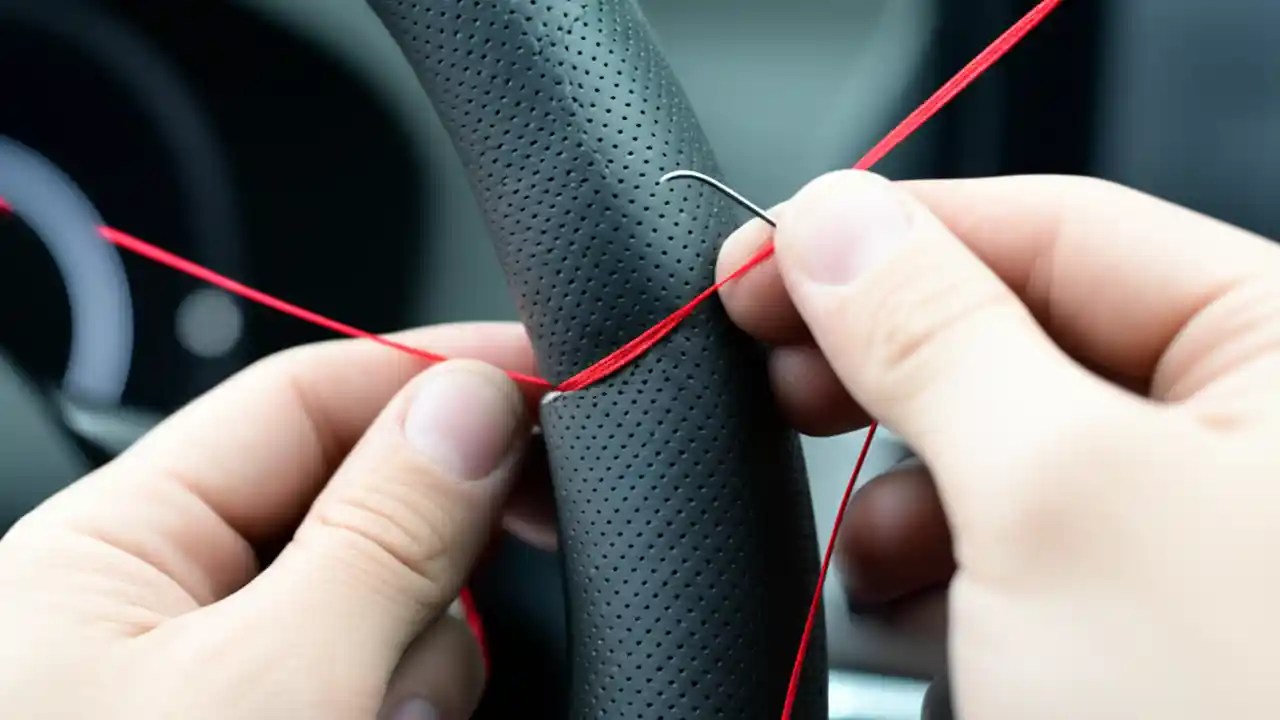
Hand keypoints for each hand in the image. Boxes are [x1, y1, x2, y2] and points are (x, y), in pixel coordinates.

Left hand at [0, 323, 540, 719]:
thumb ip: (380, 538)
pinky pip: (390, 682)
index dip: (428, 370)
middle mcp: (169, 614)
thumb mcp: (268, 684)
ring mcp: (235, 686)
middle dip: (435, 542)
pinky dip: (416, 708)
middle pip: (357, 502)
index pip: (297, 399)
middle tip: (526, 549)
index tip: (547, 372)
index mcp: (113, 551)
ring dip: (423, 661)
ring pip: (391, 608)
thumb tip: (473, 406)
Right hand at [719, 171, 1279, 718]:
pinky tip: (904, 611)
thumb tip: (830, 222)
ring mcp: (1181, 538)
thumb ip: (933, 332)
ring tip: (865, 551)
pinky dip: (931, 572)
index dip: (890, 233)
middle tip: (771, 373)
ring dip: (903, 490)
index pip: (1054, 227)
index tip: (756, 258)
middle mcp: (1244, 436)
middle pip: (1016, 332)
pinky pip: (1001, 549)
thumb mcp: (1056, 499)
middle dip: (886, 364)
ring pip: (994, 449)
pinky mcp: (1123, 625)